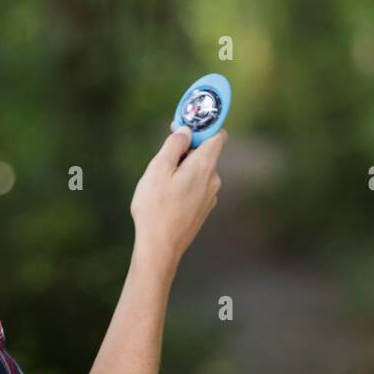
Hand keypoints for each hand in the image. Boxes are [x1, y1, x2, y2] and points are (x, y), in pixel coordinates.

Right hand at [130, 126, 227, 280]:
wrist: (160, 248)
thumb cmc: (156, 208)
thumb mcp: (158, 169)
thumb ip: (174, 145)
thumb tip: (186, 131)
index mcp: (205, 166)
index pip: (217, 135)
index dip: (203, 126)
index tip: (185, 125)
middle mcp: (213, 180)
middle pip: (205, 153)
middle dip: (186, 150)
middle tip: (162, 158)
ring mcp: (209, 197)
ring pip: (198, 172)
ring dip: (182, 170)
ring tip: (160, 185)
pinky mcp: (202, 211)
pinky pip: (195, 188)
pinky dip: (183, 186)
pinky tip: (166, 199)